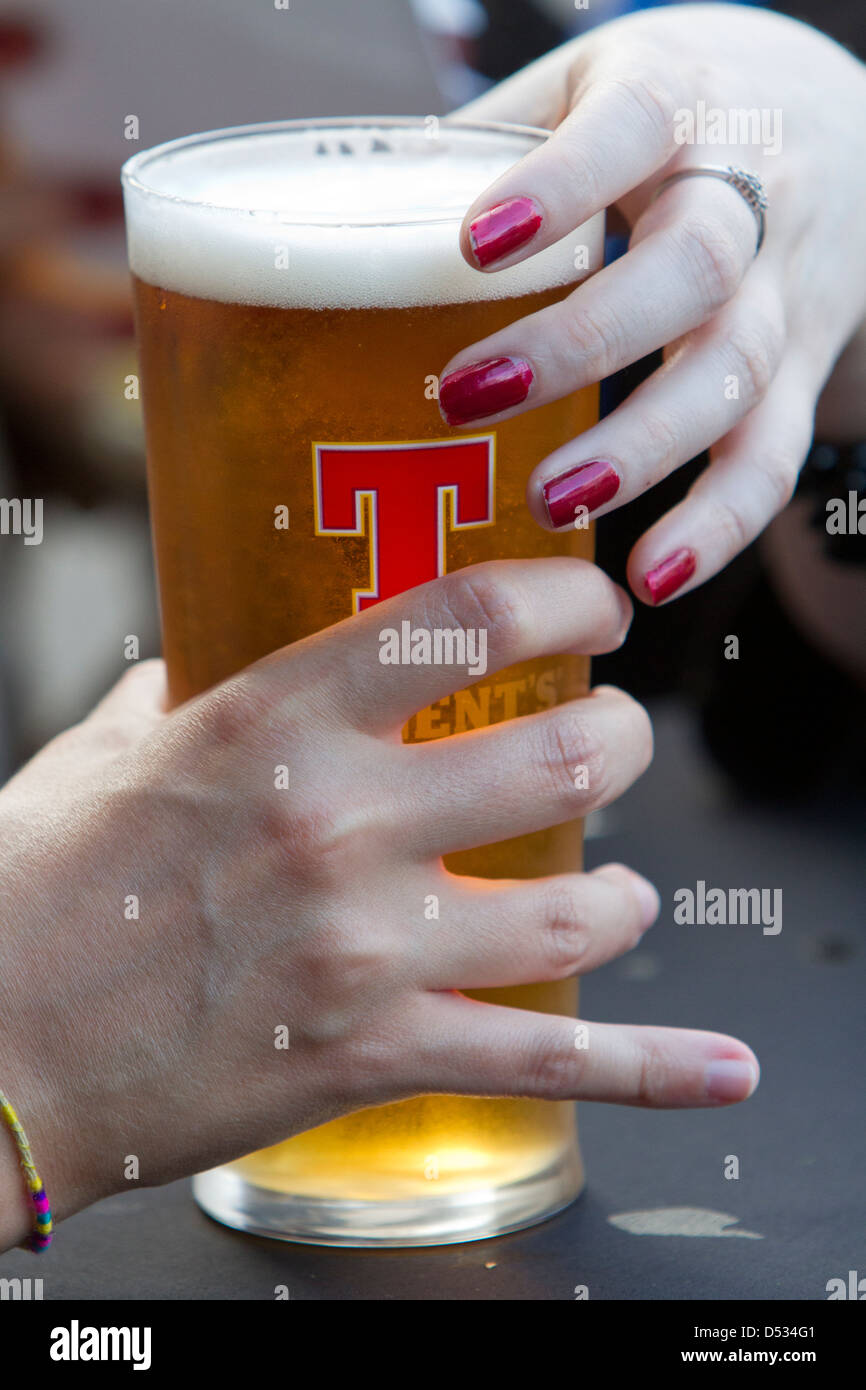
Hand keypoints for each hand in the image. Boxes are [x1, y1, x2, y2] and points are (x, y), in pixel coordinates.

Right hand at [0, 559, 757, 1249]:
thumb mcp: (106, 756)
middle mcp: (336, 825)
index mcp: (269, 725)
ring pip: (577, 905)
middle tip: (614, 739)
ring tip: (622, 888)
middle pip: (562, 756)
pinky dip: (648, 1066)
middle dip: (621, 738)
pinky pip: (543, 1061)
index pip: (466, 617)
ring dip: (626, 889)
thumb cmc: (31, 891)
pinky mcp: (371, 1054)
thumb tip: (216, 665)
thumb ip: (185, 699)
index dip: (566, 595)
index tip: (594, 606)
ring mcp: (364, 948)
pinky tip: (718, 1066)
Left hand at [440, 4, 865, 602]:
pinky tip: (651, 576)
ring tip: (552, 502)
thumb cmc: (662, 120)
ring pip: (738, 370)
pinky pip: (774, 456)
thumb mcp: (580, 91)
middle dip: (585, 341)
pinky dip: (717, 525)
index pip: (638, 125)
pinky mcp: (804, 372)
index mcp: (682, 101)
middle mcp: (753, 195)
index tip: (473, 245)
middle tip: (470, 399)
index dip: (566, 182)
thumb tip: (338, 231)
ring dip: (644, 449)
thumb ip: (485, 150)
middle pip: (697, 266)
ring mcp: (787, 291)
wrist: (824, 137)